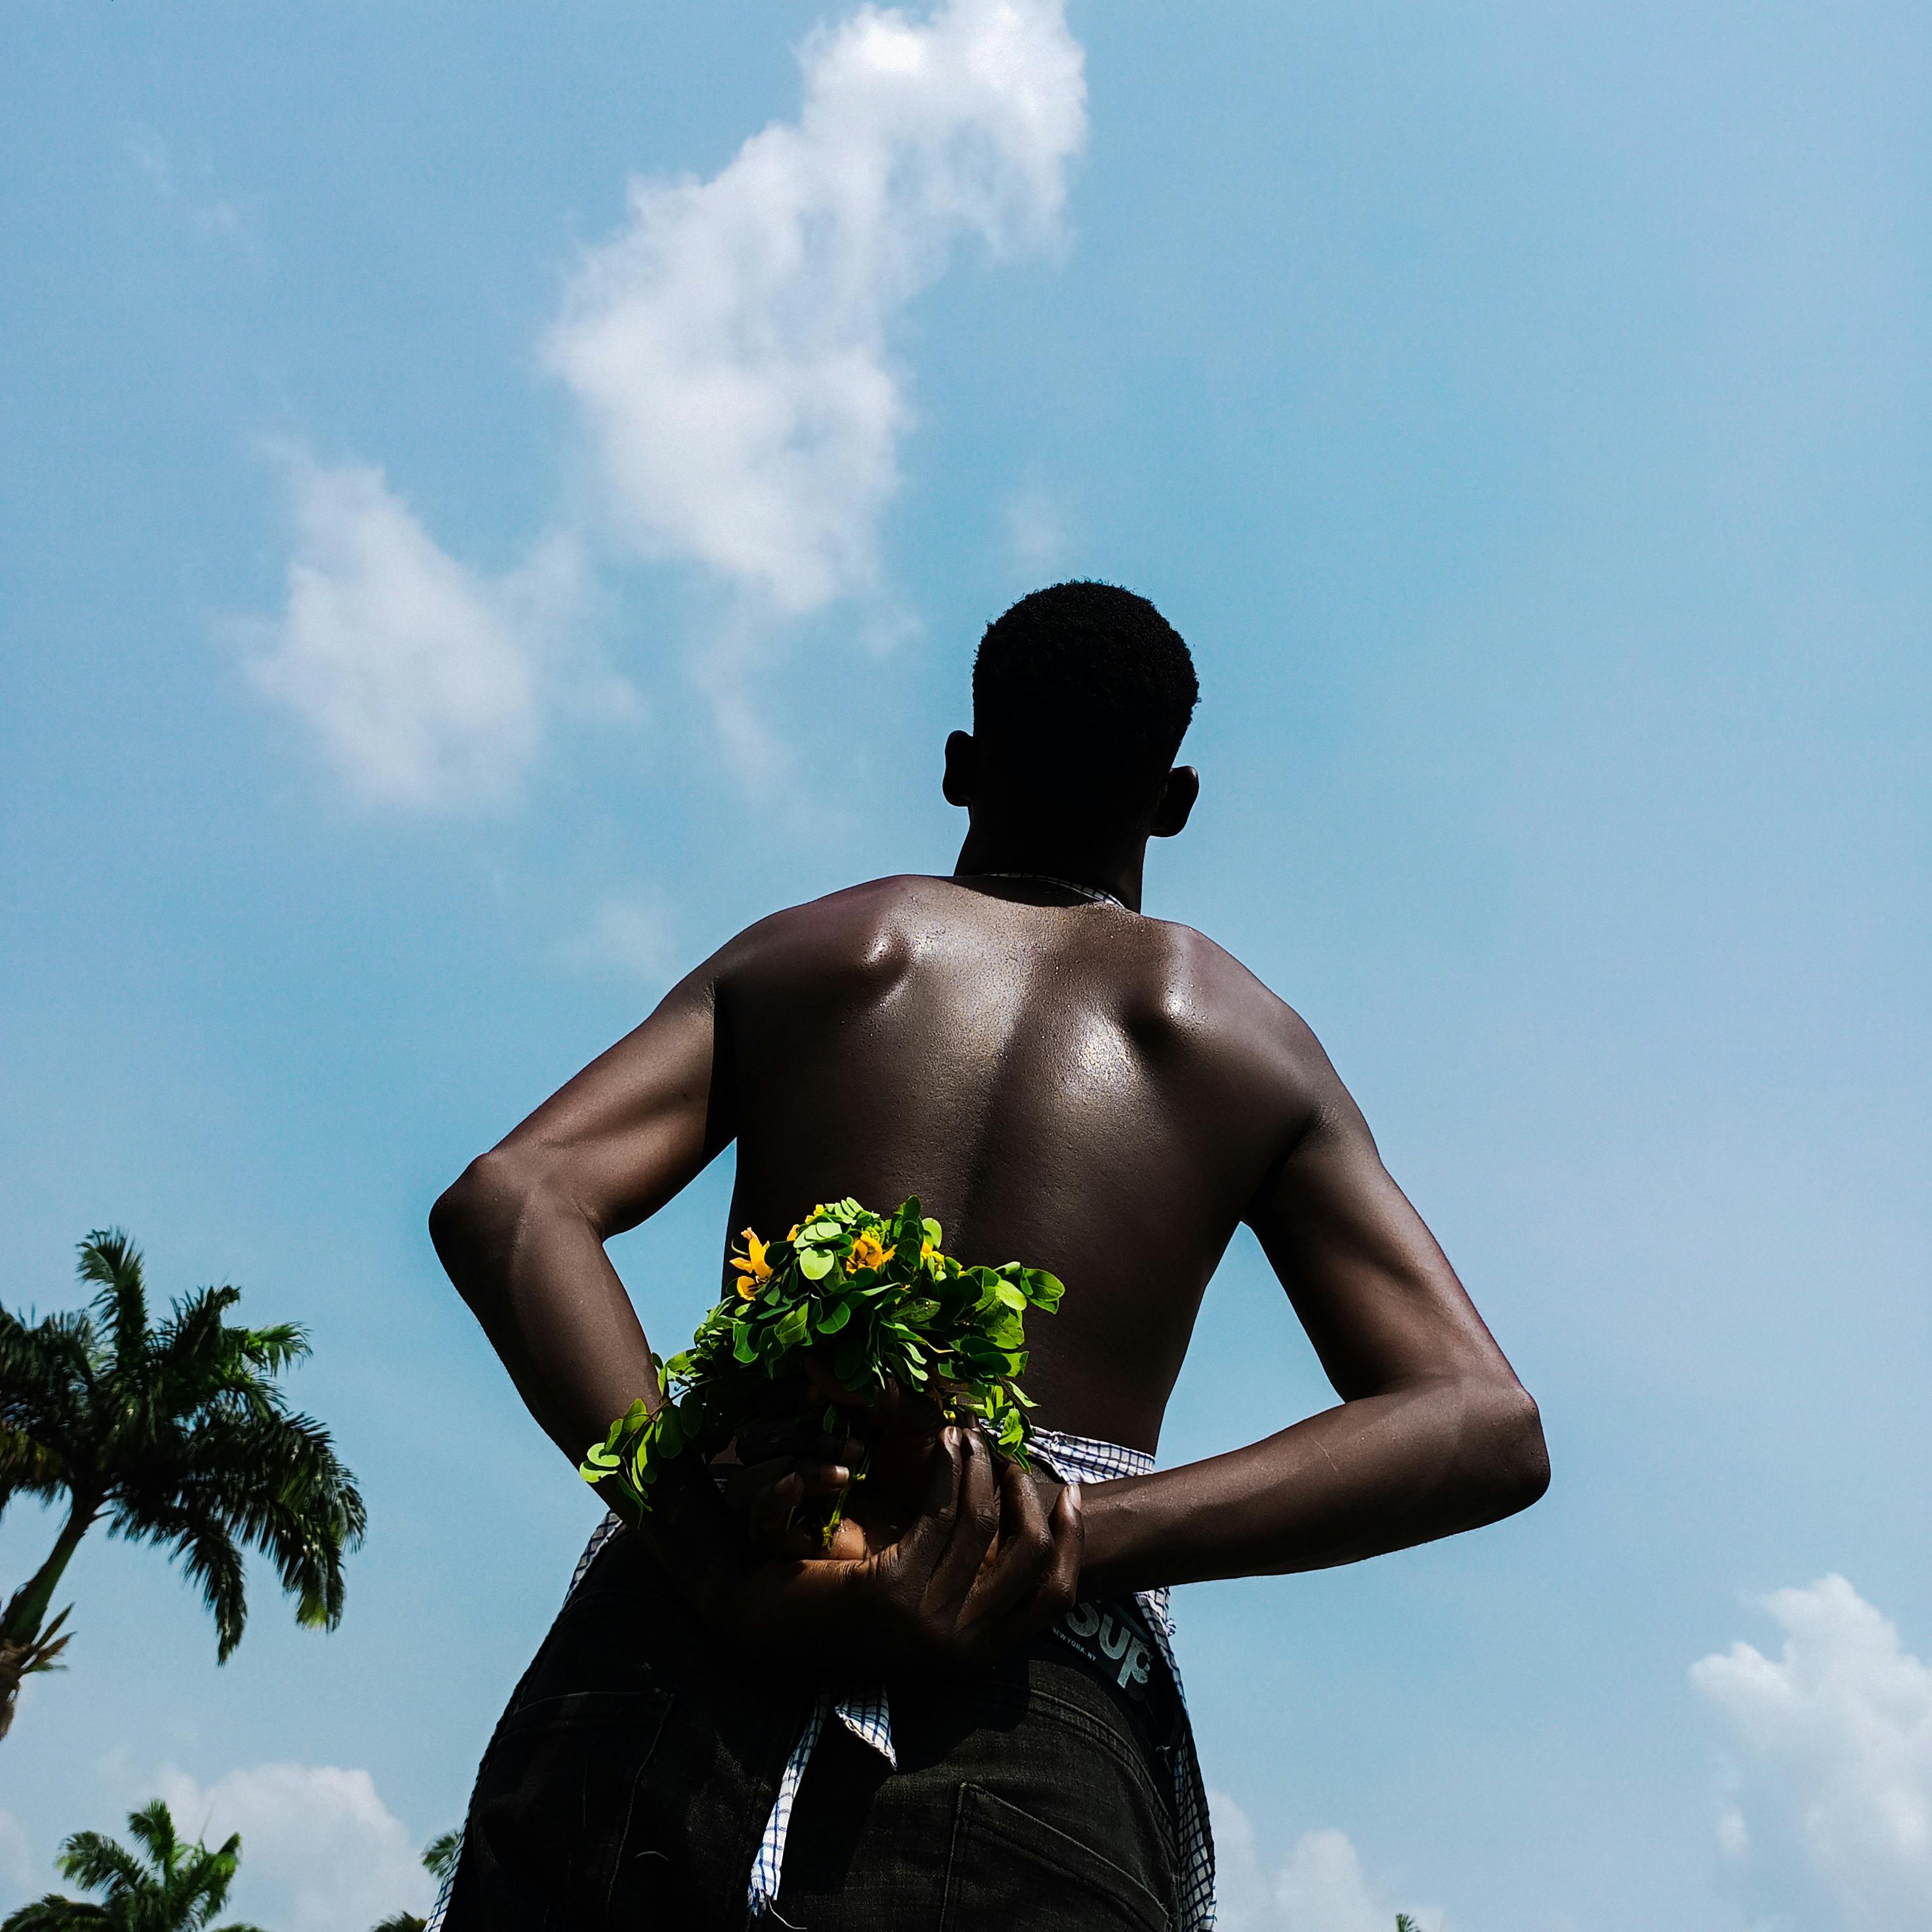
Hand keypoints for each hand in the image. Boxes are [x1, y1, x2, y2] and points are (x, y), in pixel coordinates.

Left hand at [652, 1425, 1082, 1672]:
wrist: (768, 1621)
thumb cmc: (846, 1606)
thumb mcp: (924, 1601)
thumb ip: (970, 1583)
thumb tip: (1026, 1531)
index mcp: (976, 1654)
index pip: (1053, 1598)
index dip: (1072, 1540)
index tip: (1071, 1491)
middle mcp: (958, 1645)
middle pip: (1031, 1558)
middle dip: (1029, 1496)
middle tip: (1010, 1455)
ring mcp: (926, 1622)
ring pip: (982, 1526)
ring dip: (984, 1471)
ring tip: (972, 1438)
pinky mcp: (890, 1591)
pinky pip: (938, 1516)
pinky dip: (949, 1472)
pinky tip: (945, 1446)